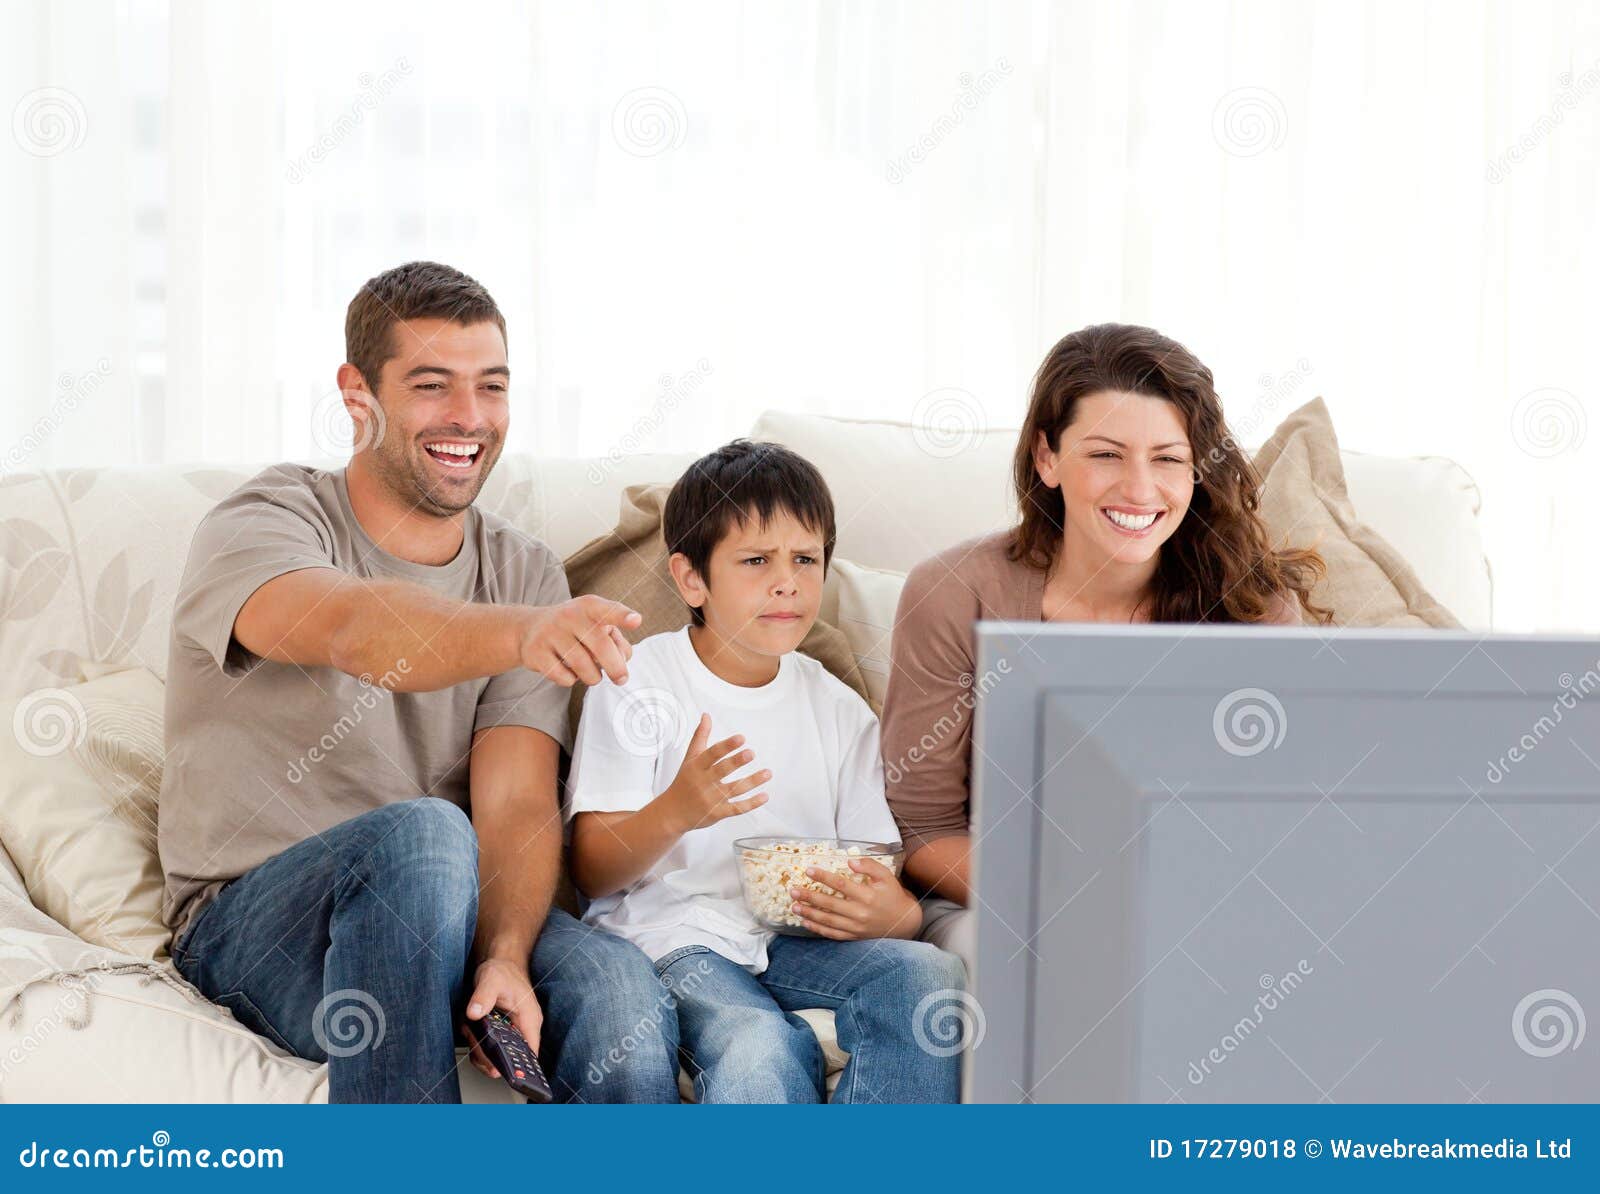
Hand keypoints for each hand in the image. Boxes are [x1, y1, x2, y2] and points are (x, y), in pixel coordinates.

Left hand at [459, 956, 543, 1079]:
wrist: (499, 963)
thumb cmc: (502, 971)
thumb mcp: (491, 980)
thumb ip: (484, 996)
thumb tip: (474, 1013)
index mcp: (529, 1019)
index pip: (529, 1051)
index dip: (520, 1066)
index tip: (504, 1072)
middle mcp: (521, 1028)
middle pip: (510, 1057)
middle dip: (491, 1057)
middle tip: (478, 1053)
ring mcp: (509, 1031)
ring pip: (496, 1053)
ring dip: (480, 1049)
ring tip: (470, 1033)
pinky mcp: (498, 1031)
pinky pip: (488, 1046)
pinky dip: (475, 1042)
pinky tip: (469, 1030)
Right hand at [518, 595, 640, 686]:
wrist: (528, 628)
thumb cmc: (574, 628)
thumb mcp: (595, 623)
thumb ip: (616, 639)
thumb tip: (623, 659)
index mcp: (589, 606)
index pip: (607, 610)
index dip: (622, 616)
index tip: (636, 621)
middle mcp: (569, 616)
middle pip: (601, 648)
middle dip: (616, 668)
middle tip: (622, 679)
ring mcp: (550, 633)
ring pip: (584, 668)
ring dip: (593, 677)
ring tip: (591, 672)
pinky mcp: (536, 653)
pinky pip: (565, 678)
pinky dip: (571, 680)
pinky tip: (567, 669)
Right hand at [659, 713, 770, 832]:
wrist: (672, 813)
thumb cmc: (684, 781)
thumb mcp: (689, 758)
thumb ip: (700, 737)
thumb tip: (706, 715)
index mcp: (696, 767)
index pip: (711, 754)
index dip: (726, 746)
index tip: (741, 738)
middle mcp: (703, 782)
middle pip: (722, 770)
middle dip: (736, 762)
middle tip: (751, 753)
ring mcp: (711, 799)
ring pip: (734, 790)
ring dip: (753, 781)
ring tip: (768, 772)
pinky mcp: (718, 813)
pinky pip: (737, 808)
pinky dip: (752, 803)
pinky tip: (765, 795)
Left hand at [790, 857, 923, 939]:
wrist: (903, 922)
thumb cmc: (893, 895)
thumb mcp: (886, 876)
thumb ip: (870, 866)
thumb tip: (850, 861)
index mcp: (868, 895)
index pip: (841, 885)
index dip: (823, 877)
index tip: (809, 870)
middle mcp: (860, 913)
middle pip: (830, 904)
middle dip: (809, 897)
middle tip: (793, 890)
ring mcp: (856, 927)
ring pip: (828, 921)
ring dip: (809, 913)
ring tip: (794, 906)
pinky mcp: (854, 937)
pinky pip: (832, 934)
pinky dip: (818, 929)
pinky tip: (805, 922)